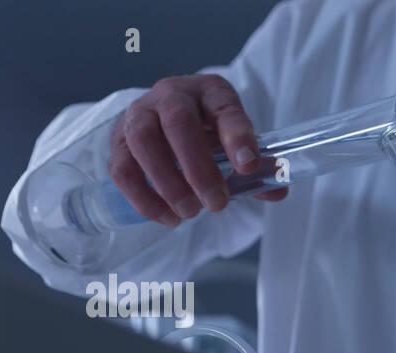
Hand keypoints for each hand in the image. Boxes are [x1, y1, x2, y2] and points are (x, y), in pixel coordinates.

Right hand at [109, 74, 286, 227]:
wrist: (170, 125)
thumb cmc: (212, 136)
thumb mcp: (237, 144)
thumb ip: (258, 168)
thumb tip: (277, 190)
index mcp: (210, 92)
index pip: (224, 106)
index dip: (237, 136)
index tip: (249, 167)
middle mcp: (172, 94)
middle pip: (178, 121)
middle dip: (198, 168)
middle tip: (217, 204)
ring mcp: (140, 113)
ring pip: (143, 140)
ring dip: (167, 182)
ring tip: (190, 213)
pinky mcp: (118, 139)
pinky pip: (121, 167)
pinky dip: (143, 197)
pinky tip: (167, 218)